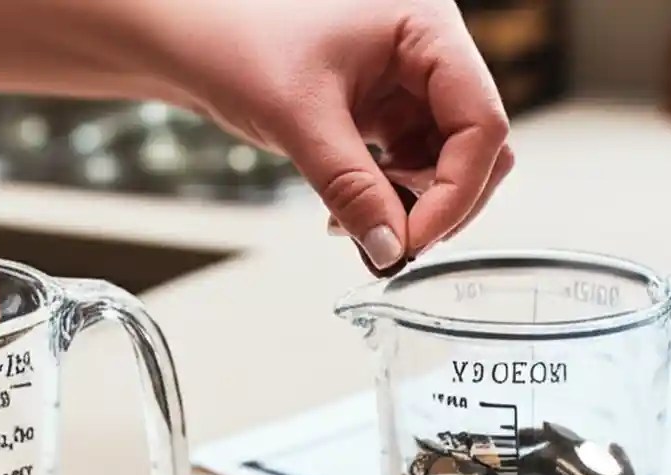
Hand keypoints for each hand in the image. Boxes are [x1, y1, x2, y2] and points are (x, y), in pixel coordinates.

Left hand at [140, 0, 513, 271]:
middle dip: (443, 201)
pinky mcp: (385, 107)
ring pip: (448, 159)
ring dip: (415, 205)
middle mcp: (428, 49)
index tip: (417, 240)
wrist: (188, 38)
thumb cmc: (235, 42)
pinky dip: (390, 196)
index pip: (481, 120)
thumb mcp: (299, 119)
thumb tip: (392, 251)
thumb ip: (352, 188)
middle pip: (477, 143)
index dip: (460, 189)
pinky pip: (412, 162)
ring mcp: (409, 79)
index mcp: (427, 26)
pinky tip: (352, 215)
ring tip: (363, 229)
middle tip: (396, 245)